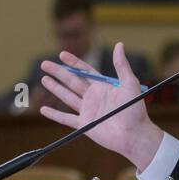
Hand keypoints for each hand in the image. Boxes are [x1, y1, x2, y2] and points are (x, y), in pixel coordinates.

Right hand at [38, 42, 163, 170]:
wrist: (134, 134)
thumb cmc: (135, 109)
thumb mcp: (130, 83)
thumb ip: (122, 65)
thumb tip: (119, 44)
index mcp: (103, 86)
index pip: (85, 71)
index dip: (73, 62)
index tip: (62, 54)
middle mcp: (93, 97)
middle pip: (72, 81)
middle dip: (58, 72)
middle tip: (44, 64)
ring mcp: (88, 111)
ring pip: (67, 97)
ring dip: (55, 88)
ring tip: (43, 79)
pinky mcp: (84, 125)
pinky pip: (66, 119)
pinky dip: (54, 115)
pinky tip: (43, 110)